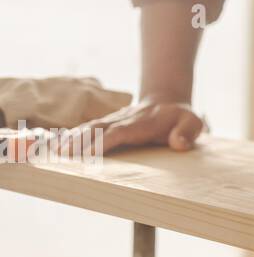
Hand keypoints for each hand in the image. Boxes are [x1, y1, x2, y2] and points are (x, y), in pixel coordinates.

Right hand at [58, 100, 204, 155]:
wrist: (168, 101)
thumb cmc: (181, 118)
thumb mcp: (193, 122)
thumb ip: (188, 132)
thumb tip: (178, 144)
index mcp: (143, 123)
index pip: (121, 131)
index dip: (106, 141)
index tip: (91, 153)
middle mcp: (124, 119)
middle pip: (99, 128)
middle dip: (82, 140)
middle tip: (64, 155)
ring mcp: (114, 120)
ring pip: (91, 127)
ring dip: (73, 139)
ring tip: (57, 152)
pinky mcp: (108, 123)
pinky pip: (88, 129)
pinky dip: (73, 136)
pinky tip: (59, 146)